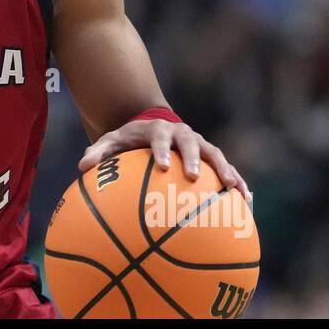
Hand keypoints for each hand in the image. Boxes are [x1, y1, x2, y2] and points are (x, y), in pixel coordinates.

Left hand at [78, 118, 251, 202]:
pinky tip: (246, 203)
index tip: (162, 166)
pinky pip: (228, 171)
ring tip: (235, 191)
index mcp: (159, 130)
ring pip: (217, 156)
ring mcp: (200, 146)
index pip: (160, 138)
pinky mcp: (211, 158)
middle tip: (194, 177)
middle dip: (194, 159)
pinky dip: (238, 183)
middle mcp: (183, 134)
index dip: (162, 150)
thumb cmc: (129, 139)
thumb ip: (98, 152)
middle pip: (192, 143)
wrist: (153, 125)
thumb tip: (81, 166)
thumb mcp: (110, 141)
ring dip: (226, 171)